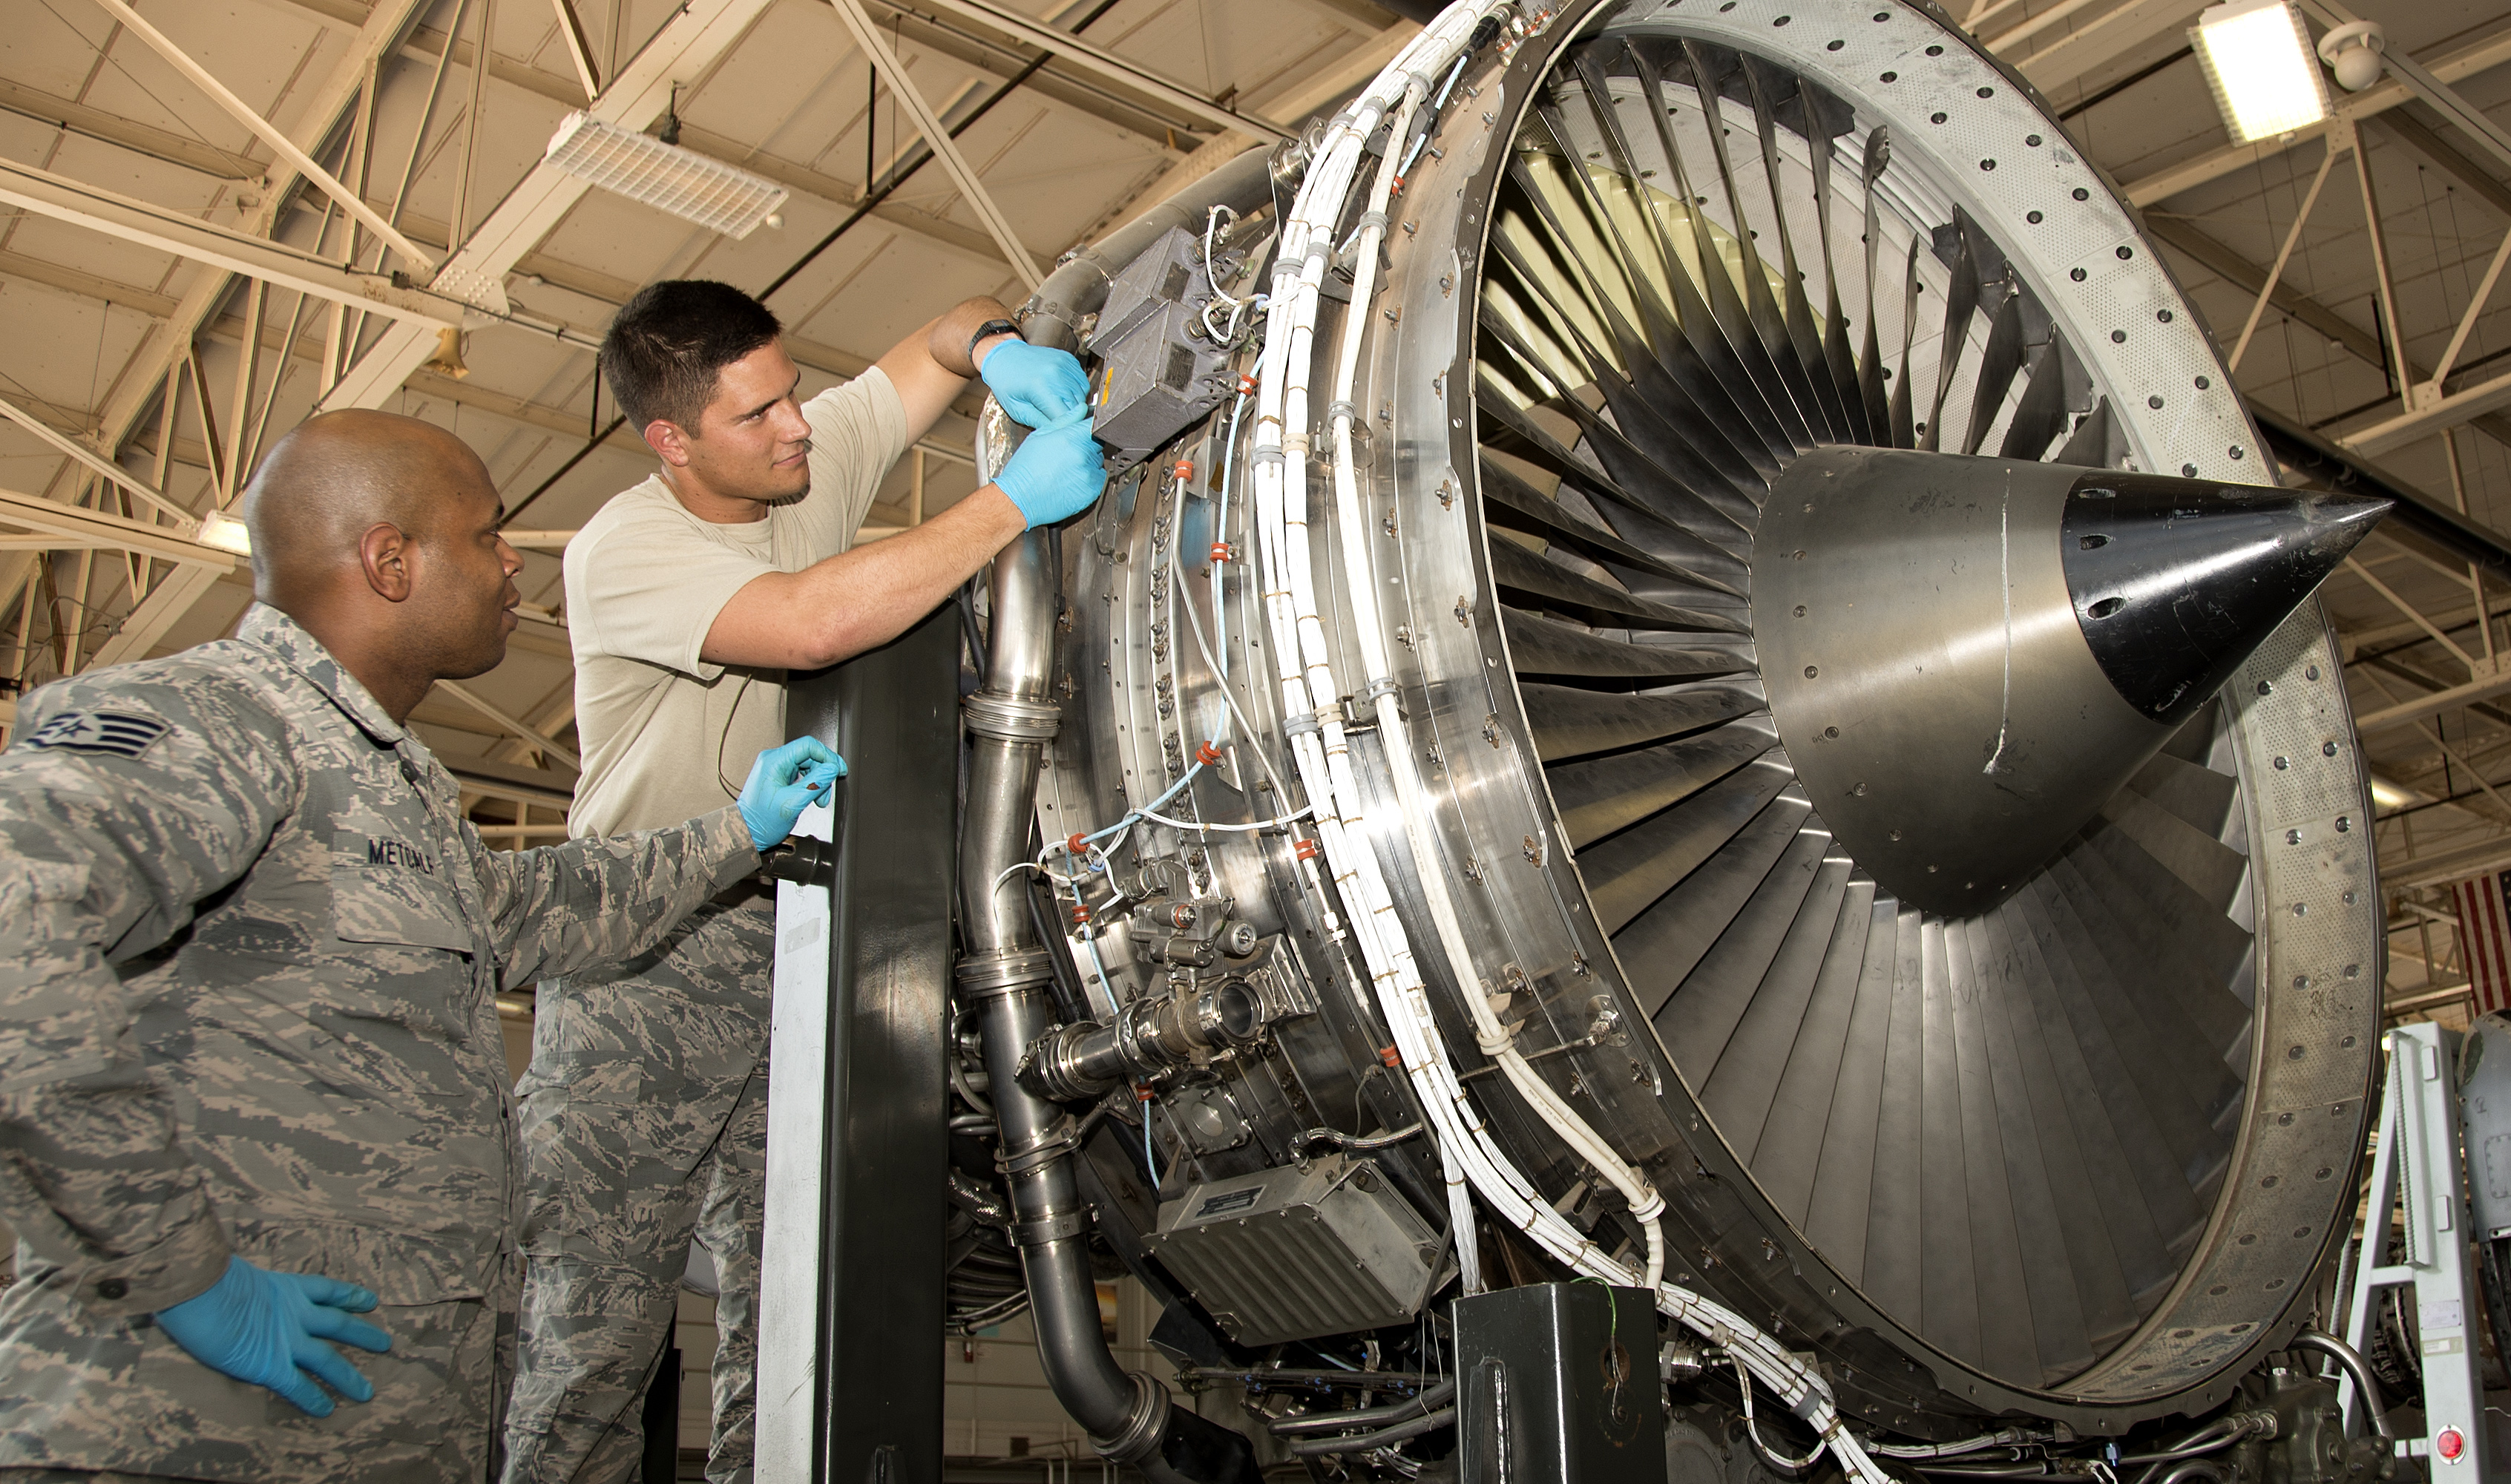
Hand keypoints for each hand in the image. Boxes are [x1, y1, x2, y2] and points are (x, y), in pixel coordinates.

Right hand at [153, 1255, 391, 1416]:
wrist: (200, 1292)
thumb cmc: (206, 1278)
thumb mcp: (234, 1272)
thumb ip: (242, 1283)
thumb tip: (226, 1281)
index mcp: (286, 1287)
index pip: (327, 1290)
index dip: (349, 1295)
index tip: (369, 1300)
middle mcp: (295, 1313)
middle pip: (339, 1324)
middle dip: (364, 1334)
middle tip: (386, 1343)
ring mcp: (287, 1340)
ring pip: (327, 1360)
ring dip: (348, 1377)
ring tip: (367, 1393)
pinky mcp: (270, 1365)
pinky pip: (297, 1386)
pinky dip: (313, 1399)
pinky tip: (326, 1411)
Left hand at [739, 735, 845, 849]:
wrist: (745, 833)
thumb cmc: (761, 821)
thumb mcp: (793, 803)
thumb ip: (815, 784)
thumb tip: (832, 769)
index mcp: (774, 761)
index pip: (808, 745)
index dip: (827, 756)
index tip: (839, 770)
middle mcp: (773, 761)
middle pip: (809, 756)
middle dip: (822, 775)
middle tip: (825, 794)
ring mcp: (775, 768)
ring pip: (807, 766)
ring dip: (817, 782)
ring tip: (818, 800)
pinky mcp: (778, 777)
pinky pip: (800, 774)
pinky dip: (809, 785)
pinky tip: (810, 798)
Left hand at [978, 338, 1090, 427]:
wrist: (1005, 356)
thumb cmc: (1007, 384)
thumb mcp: (1018, 410)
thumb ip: (1041, 422)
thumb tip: (1060, 432)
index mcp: (1041, 386)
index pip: (1066, 416)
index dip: (1064, 427)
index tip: (1059, 431)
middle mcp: (1056, 373)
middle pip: (1077, 406)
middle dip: (1069, 416)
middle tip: (1054, 418)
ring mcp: (1064, 364)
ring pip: (1082, 394)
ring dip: (1074, 403)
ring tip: (1056, 403)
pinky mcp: (1069, 359)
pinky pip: (1082, 382)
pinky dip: (1076, 390)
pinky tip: (1061, 391)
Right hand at [992, 415, 1107, 528]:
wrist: (1019, 498)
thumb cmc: (1025, 468)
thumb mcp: (1040, 435)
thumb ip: (1065, 420)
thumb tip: (1081, 409)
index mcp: (1071, 438)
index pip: (1094, 425)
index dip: (1089, 428)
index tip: (1084, 432)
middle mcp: (1082, 455)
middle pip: (1097, 444)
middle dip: (1085, 447)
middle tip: (1066, 456)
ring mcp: (1089, 474)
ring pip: (1097, 462)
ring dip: (1087, 464)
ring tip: (1066, 470)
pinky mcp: (1091, 491)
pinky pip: (1098, 480)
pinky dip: (1088, 480)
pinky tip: (1070, 481)